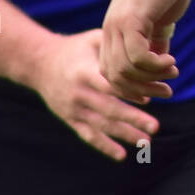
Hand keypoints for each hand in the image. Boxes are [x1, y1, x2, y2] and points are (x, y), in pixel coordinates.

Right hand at [28, 29, 159, 161]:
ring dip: (124, 134)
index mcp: (85, 72)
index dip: (132, 91)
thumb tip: (146, 49)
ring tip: (146, 142)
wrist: (39, 64)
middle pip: (109, 109)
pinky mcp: (70, 119)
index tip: (154, 95)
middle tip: (155, 127)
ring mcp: (73, 109)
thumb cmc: (75, 48)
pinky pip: (88, 135)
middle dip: (133, 119)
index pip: (112, 85)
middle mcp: (79, 93)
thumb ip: (116, 45)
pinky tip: (122, 155)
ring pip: (101, 125)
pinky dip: (104, 146)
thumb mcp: (93, 39)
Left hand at [100, 0, 194, 103]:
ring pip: (125, 69)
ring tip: (173, 71)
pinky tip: (171, 61)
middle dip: (141, 89)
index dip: (130, 87)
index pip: (110, 71)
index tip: (153, 91)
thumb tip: (161, 63)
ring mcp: (118, 24)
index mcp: (114, 30)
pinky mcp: (131, 19)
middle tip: (166, 89)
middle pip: (114, 75)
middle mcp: (110, 29)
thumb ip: (156, 41)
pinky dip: (155, 65)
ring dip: (152, 77)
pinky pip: (137, 56)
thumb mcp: (159, 19)